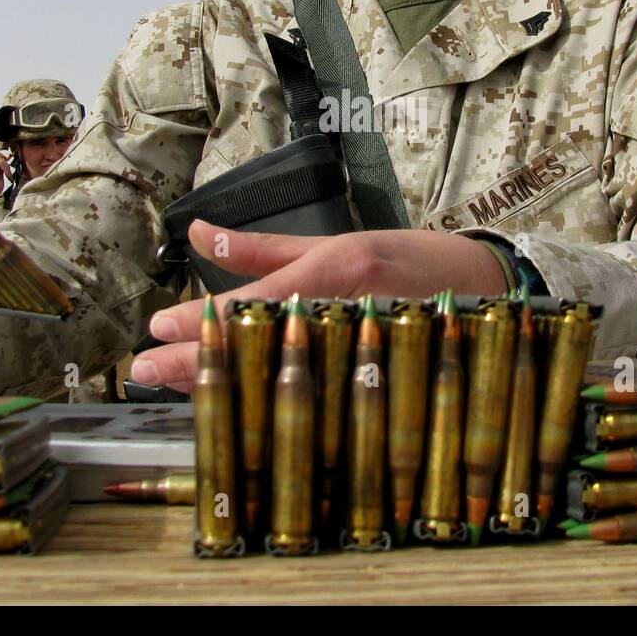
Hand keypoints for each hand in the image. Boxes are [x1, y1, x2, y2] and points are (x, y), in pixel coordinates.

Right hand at [0, 152, 12, 201]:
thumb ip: (1, 170)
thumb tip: (6, 165)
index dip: (1, 158)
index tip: (8, 160)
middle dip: (4, 158)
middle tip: (10, 163)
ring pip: (0, 159)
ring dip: (7, 168)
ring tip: (9, 177)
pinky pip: (1, 162)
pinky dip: (6, 169)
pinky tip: (8, 177)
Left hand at [131, 219, 507, 391]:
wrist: (492, 290)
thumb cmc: (415, 260)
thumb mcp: (338, 241)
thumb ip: (265, 246)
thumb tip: (199, 232)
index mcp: (337, 267)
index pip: (255, 300)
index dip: (202, 319)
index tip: (159, 329)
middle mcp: (347, 308)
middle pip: (256, 344)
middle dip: (196, 362)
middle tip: (145, 370)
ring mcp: (363, 346)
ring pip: (279, 374)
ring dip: (224, 381)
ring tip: (175, 387)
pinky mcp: (377, 374)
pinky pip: (313, 391)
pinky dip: (270, 397)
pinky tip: (238, 403)